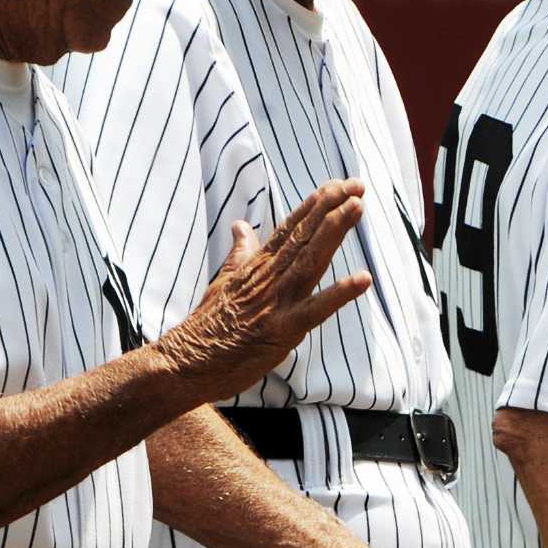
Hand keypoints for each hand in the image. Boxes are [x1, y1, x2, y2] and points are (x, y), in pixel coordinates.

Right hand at [157, 181, 372, 402]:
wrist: (184, 363)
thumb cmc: (206, 326)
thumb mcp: (224, 282)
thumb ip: (239, 253)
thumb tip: (240, 224)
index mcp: (257, 267)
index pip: (290, 229)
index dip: (314, 205)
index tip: (338, 184)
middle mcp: (268, 278)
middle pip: (304, 236)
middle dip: (331, 208)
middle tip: (357, 184)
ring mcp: (275, 302)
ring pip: (310, 260)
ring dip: (334, 232)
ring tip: (356, 207)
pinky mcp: (281, 330)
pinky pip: (316, 309)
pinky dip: (339, 294)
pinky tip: (363, 279)